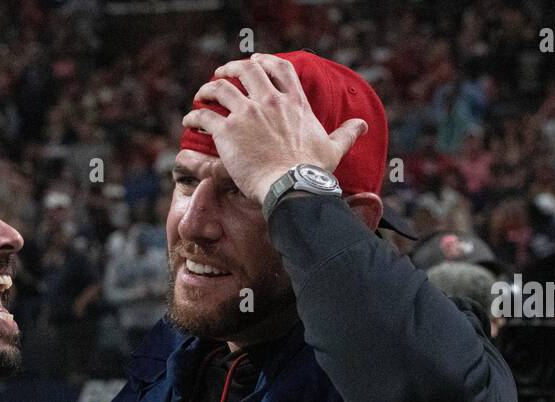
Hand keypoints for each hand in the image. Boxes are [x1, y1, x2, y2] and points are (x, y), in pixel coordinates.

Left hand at [181, 53, 366, 204]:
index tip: (254, 61)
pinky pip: (205, 115)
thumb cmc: (313, 172)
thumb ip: (347, 133)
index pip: (280, 69)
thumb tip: (363, 125)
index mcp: (293, 103)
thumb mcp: (334, 148)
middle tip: (222, 73)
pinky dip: (195, 115)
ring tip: (202, 96)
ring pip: (221, 88)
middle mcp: (269, 102)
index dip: (265, 61)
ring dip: (208, 89)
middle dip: (232, 68)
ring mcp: (247, 115)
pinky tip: (191, 120)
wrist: (292, 187)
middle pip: (247, 70)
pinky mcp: (227, 132)